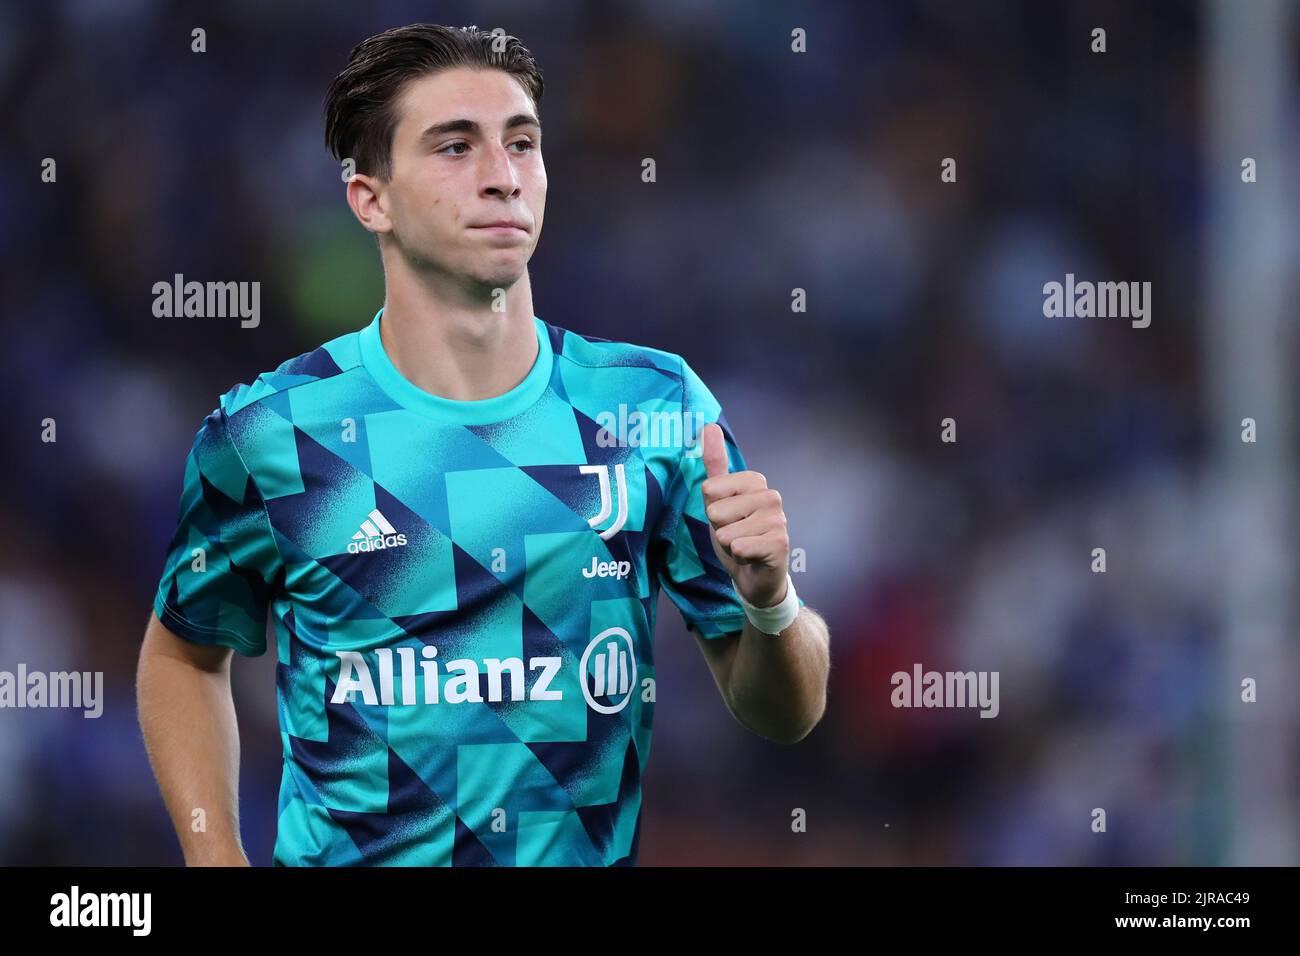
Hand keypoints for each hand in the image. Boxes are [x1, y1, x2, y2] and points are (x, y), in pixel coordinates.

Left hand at [699, 422, 789, 607]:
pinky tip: (751, 558)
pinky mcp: (780, 543)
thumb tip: (709, 426)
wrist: (756, 577)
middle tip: (736, 536)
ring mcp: (779, 520)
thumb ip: (715, 465)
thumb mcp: (719, 501)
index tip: (728, 520)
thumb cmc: (737, 536)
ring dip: (728, 545)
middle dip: (719, 529)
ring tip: (743, 547)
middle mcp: (771, 496)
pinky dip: (739, 557)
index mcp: (756, 482)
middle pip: (716, 510)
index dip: (712, 510)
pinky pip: (739, 547)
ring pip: (725, 531)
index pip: (710, 489)